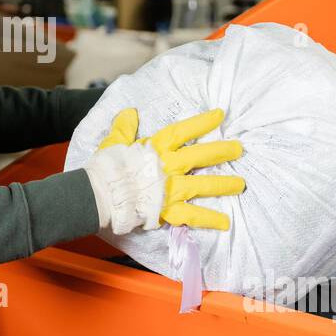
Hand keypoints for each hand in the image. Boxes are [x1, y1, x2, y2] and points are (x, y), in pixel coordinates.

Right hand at [84, 107, 243, 233]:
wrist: (96, 195)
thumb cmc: (103, 168)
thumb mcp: (112, 142)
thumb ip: (123, 127)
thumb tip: (130, 112)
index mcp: (153, 148)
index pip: (181, 131)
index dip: (201, 123)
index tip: (219, 115)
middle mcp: (165, 166)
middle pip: (198, 156)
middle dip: (220, 151)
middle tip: (239, 149)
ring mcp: (168, 189)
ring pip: (201, 185)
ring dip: (222, 184)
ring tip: (240, 184)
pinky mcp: (166, 210)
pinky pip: (191, 215)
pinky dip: (208, 219)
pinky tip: (225, 222)